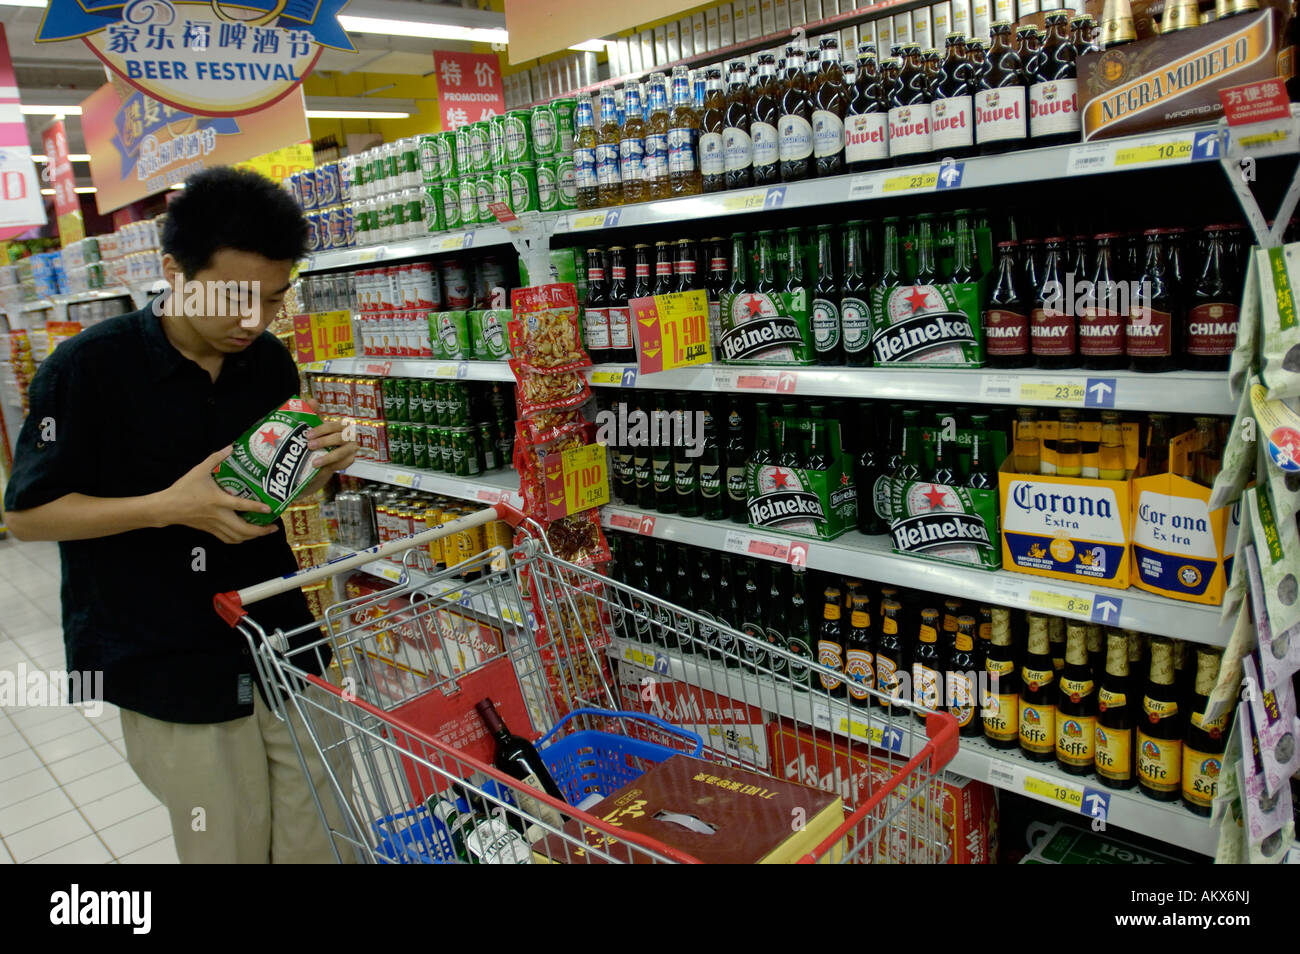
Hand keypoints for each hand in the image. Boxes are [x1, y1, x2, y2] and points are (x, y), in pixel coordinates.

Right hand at [158, 447, 280, 543]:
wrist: (167, 507)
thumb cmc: (183, 489)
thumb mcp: (199, 470)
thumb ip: (215, 459)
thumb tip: (230, 447)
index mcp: (218, 500)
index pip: (241, 505)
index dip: (257, 508)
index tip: (270, 509)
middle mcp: (219, 516)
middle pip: (243, 530)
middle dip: (260, 531)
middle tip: (272, 527)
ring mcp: (215, 525)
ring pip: (237, 537)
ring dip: (252, 537)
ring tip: (263, 532)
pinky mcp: (210, 530)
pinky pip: (227, 539)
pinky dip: (239, 539)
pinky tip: (245, 535)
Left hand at [305, 398, 358, 475]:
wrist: (322, 459)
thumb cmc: (319, 439)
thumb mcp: (316, 427)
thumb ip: (313, 413)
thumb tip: (312, 400)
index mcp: (341, 426)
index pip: (334, 426)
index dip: (321, 430)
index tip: (308, 435)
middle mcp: (349, 436)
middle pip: (338, 438)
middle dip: (323, 442)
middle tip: (309, 446)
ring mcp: (351, 449)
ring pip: (341, 453)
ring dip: (327, 457)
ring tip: (315, 463)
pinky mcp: (350, 460)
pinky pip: (343, 463)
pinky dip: (333, 466)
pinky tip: (323, 469)